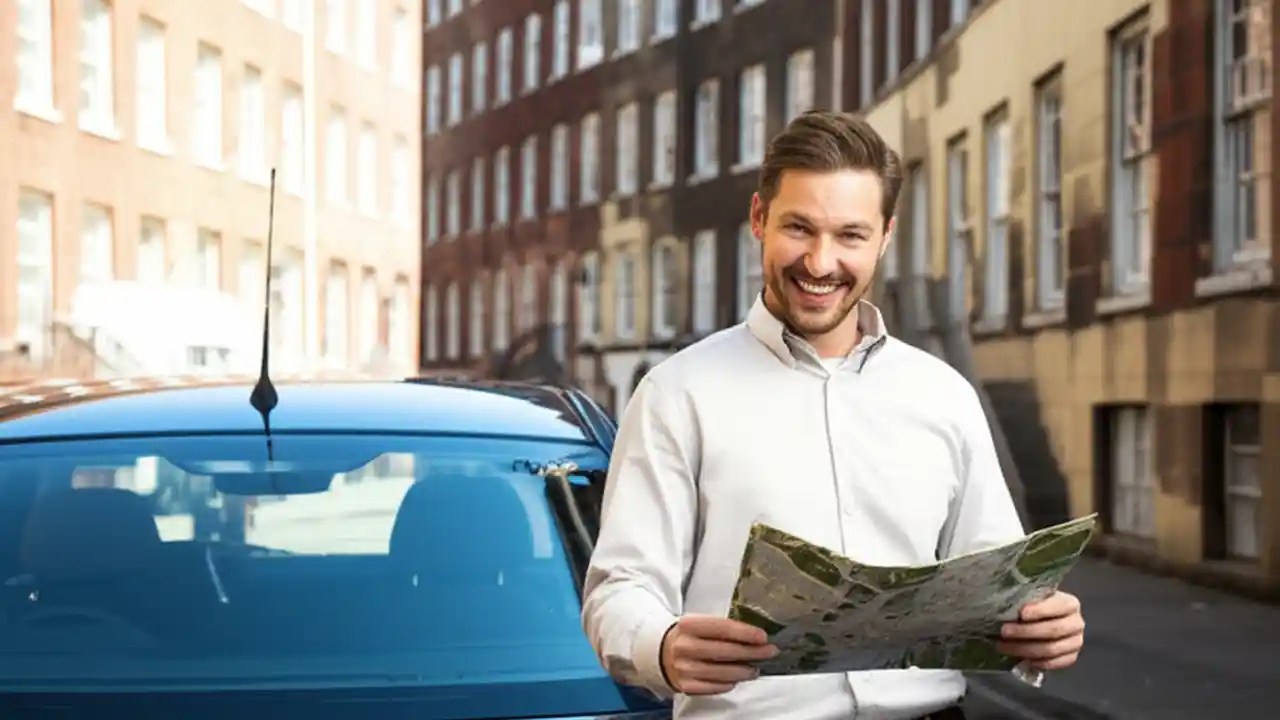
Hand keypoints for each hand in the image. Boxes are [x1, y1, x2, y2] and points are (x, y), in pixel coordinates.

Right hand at [660, 615, 778, 694]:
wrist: (661, 652)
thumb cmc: (689, 636)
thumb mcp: (699, 624)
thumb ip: (722, 628)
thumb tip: (755, 636)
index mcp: (688, 625)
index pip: (722, 628)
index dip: (745, 633)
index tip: (763, 637)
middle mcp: (684, 646)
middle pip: (725, 651)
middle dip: (752, 652)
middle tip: (769, 652)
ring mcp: (684, 668)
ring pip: (722, 672)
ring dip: (743, 671)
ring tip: (755, 669)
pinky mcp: (685, 685)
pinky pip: (714, 687)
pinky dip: (728, 683)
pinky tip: (736, 678)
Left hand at [998, 590, 1084, 670]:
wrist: (1042, 620)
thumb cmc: (1034, 606)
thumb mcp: (1031, 598)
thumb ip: (1025, 599)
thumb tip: (1006, 605)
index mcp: (1069, 604)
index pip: (1058, 607)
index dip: (1040, 610)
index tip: (1021, 613)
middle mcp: (1076, 623)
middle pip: (1053, 630)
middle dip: (1026, 631)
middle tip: (1004, 631)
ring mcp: (1075, 642)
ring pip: (1051, 649)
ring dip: (1025, 649)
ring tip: (1004, 646)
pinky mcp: (1070, 657)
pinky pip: (1055, 663)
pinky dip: (1037, 662)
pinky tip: (1022, 659)